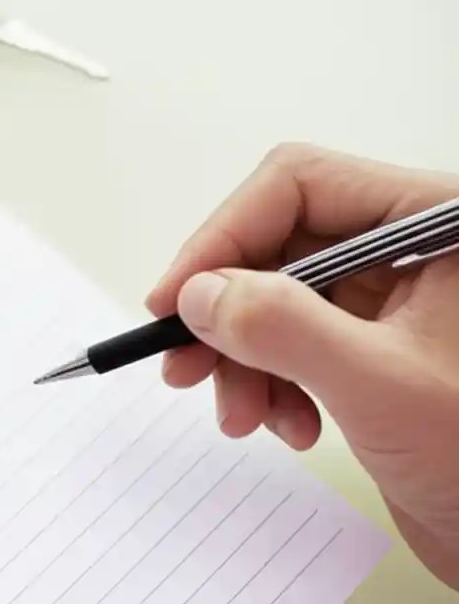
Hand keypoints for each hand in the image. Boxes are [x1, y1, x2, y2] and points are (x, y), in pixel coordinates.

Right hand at [146, 143, 458, 588]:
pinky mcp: (373, 342)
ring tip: (241, 415)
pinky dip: (270, 382)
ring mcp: (390, 295)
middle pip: (276, 242)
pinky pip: (291, 339)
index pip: (298, 185)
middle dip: (227, 312)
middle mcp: (408, 246)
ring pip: (274, 295)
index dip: (224, 235)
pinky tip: (289, 425)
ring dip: (242, 357)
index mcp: (433, 221)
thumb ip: (286, 329)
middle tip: (184, 364)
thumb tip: (201, 293)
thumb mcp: (383, 387)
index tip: (176, 298)